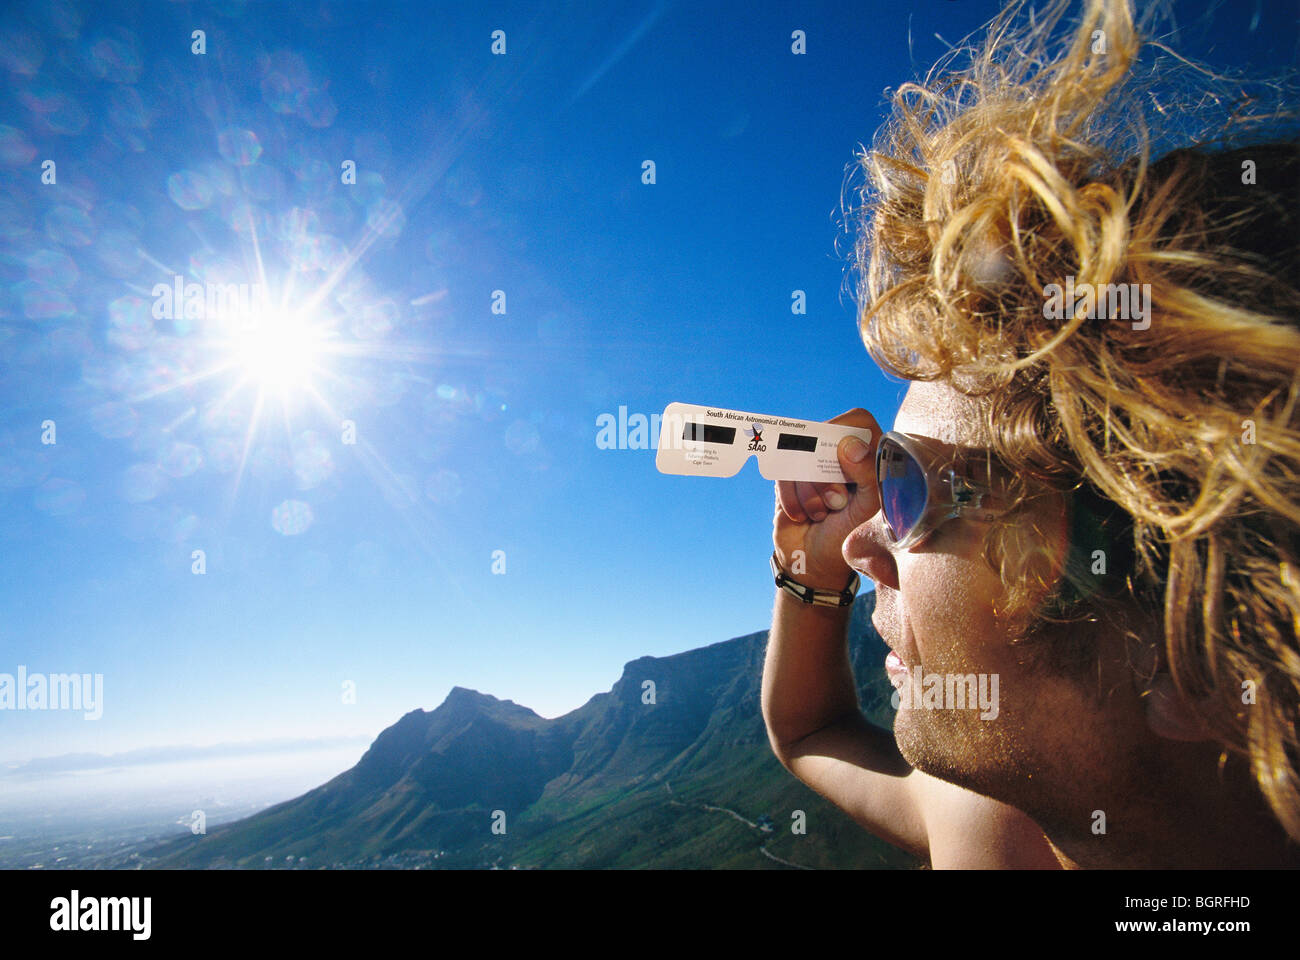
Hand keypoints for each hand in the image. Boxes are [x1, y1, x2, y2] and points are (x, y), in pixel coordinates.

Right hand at [772, 408, 882, 588]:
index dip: (847, 438)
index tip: (844, 466)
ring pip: (800, 455)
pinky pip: (782, 472)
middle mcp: (840, 454)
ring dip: (809, 492)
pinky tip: (803, 514)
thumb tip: (850, 444)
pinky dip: (791, 498)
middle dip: (825, 476)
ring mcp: (812, 462)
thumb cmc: (850, 535)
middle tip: (836, 501)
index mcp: (869, 456)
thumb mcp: (868, 508)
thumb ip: (868, 474)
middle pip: (823, 436)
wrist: (813, 561)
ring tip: (821, 513)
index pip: (858, 421)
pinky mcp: (788, 474)